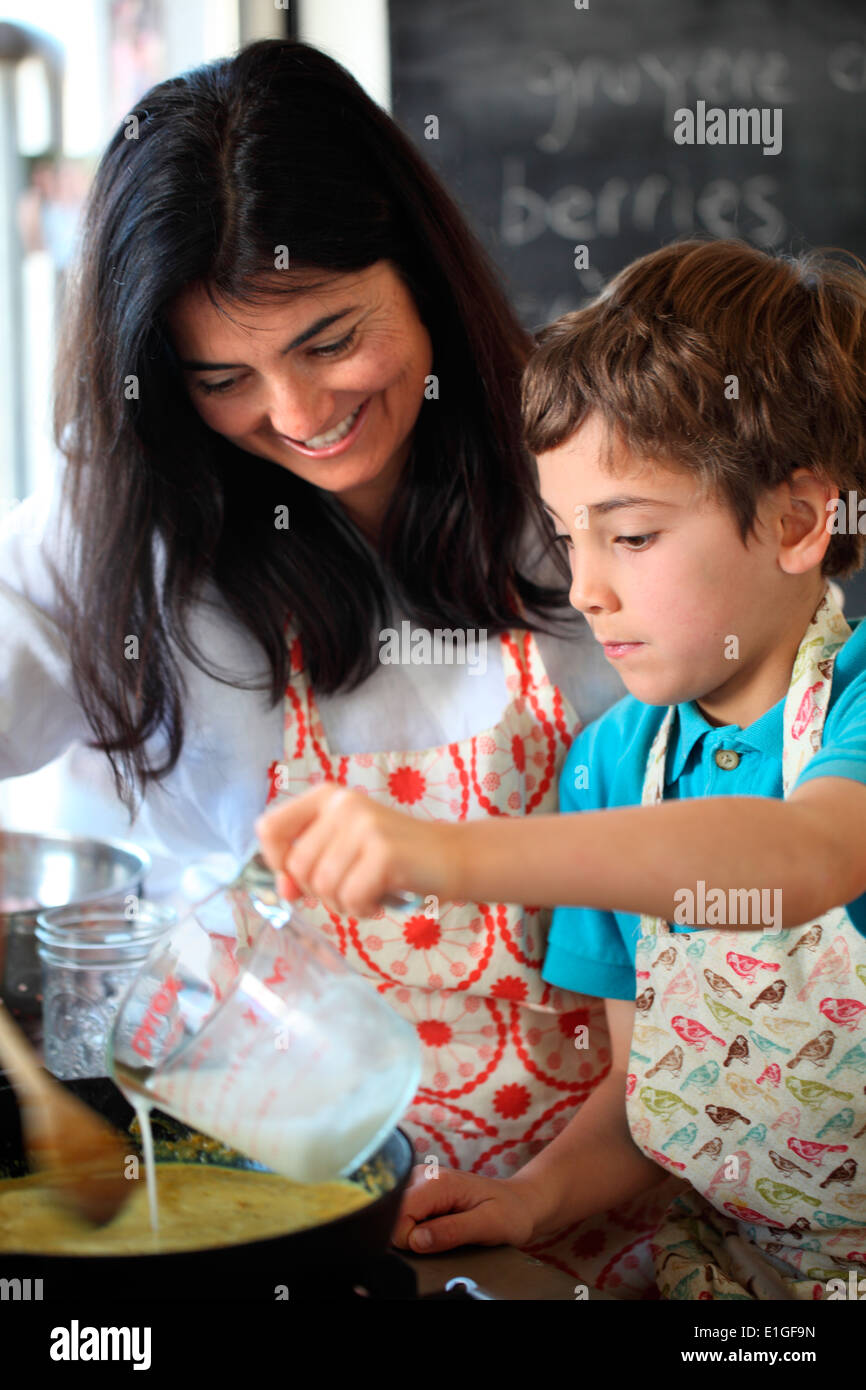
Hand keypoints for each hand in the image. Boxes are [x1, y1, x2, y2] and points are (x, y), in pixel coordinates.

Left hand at [254, 783, 456, 916]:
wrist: (452, 856)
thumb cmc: (393, 858)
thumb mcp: (343, 852)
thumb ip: (306, 865)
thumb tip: (283, 890)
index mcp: (326, 797)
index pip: (269, 828)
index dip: (276, 862)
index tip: (299, 878)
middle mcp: (342, 804)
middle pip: (296, 867)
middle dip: (319, 892)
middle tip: (350, 888)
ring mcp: (364, 826)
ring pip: (322, 886)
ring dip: (344, 903)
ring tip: (369, 891)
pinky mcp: (384, 852)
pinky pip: (350, 898)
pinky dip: (363, 909)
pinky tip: (381, 898)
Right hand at [391, 1164, 541, 1252]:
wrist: (519, 1203)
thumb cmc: (509, 1212)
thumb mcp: (489, 1225)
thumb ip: (452, 1231)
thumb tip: (417, 1240)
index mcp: (437, 1181)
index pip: (398, 1215)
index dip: (412, 1238)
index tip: (435, 1241)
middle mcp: (422, 1175)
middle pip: (392, 1214)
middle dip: (411, 1234)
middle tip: (444, 1234)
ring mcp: (418, 1181)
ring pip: (394, 1216)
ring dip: (414, 1230)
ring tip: (445, 1227)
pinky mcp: (418, 1190)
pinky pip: (402, 1215)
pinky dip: (416, 1226)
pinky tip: (437, 1224)